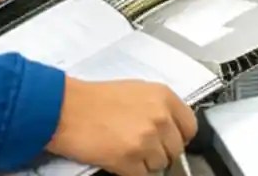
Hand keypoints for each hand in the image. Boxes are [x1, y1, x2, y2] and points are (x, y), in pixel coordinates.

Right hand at [46, 77, 197, 175]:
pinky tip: (118, 159)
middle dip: (159, 152)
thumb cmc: (94, 99)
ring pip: (159, 165)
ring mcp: (146, 139)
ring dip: (144, 163)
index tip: (168, 141)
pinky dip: (131, 172)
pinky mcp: (130, 160)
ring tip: (124, 149)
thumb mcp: (136, 91)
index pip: (190, 127)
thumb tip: (170, 127)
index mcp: (164, 97)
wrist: (66, 110)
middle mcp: (160, 117)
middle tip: (140, 146)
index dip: (178, 137)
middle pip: (175, 150)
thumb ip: (158, 107)